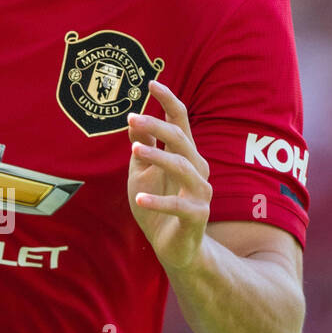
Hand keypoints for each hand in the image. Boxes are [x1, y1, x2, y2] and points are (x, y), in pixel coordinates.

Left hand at [127, 79, 211, 270]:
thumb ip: (142, 150)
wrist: (173, 249)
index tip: (151, 83)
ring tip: (133, 151)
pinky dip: (158, 201)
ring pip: (182, 166)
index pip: (180, 121)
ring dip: (157, 157)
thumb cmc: (157, 208)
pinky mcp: (197, 216)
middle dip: (156, 126)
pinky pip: (179, 206)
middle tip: (131, 118)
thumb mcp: (142, 176)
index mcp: (185, 155)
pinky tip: (139, 199)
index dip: (168, 101)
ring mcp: (200, 192)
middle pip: (180, 139)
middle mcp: (197, 169)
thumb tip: (132, 122)